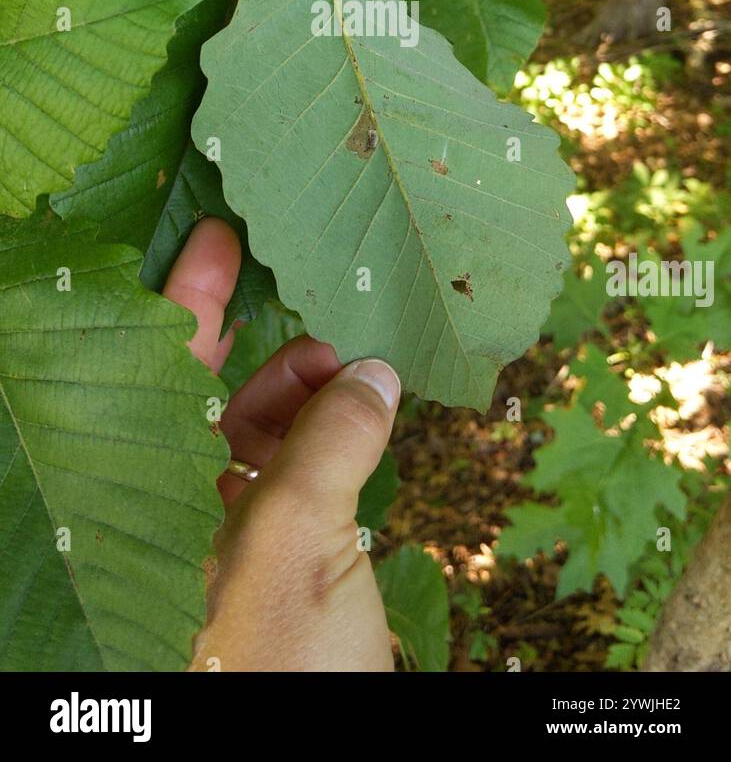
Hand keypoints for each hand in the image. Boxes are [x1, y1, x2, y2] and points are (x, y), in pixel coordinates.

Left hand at [164, 217, 399, 671]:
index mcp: (145, 502)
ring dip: (306, 396)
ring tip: (358, 374)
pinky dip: (329, 443)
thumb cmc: (273, 670)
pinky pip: (293, 480)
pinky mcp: (274, 572)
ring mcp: (224, 547)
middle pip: (202, 399)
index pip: (155, 371)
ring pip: (255, 439)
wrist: (312, 750)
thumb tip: (371, 372)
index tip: (219, 235)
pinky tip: (366, 423)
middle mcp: (173, 517)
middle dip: (261, 348)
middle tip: (319, 317)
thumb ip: (329, 443)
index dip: (185, 299)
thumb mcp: (297, 546)